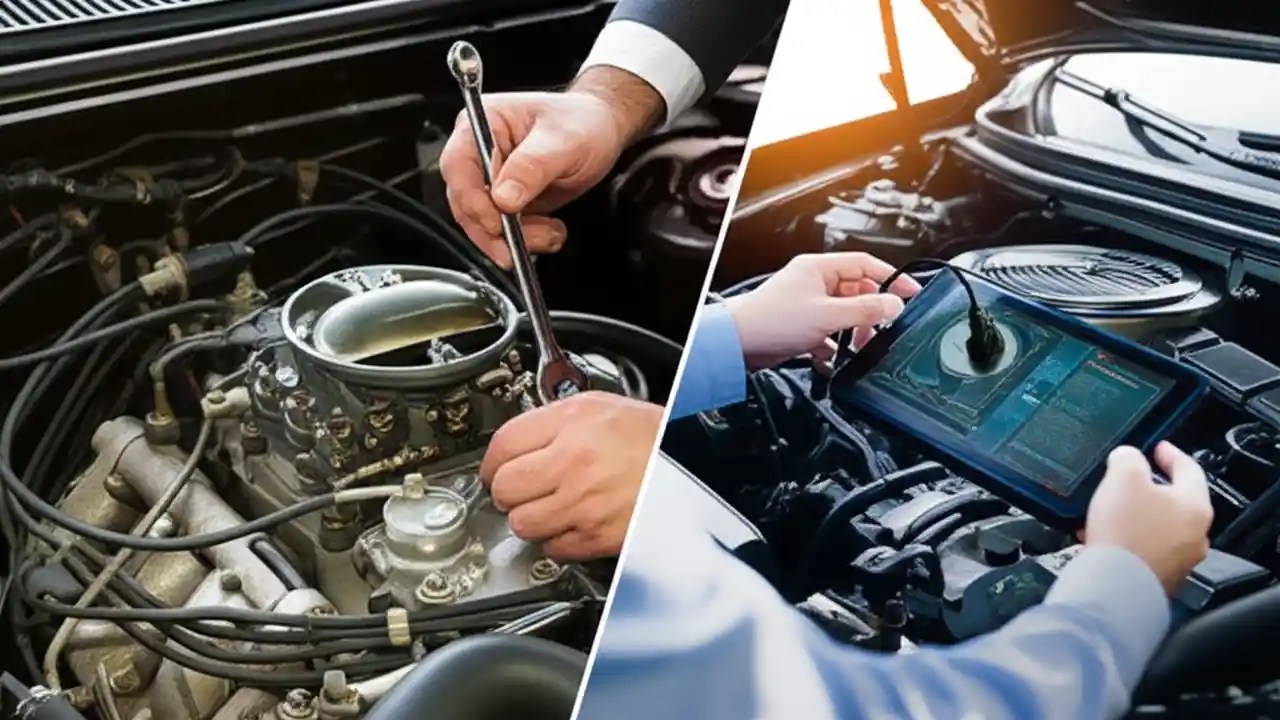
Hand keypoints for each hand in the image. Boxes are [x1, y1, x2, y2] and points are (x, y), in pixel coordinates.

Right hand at [440, 66, 663, 267]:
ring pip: (481, 222)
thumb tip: (503, 198)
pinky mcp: (505, 201)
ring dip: (511, 239)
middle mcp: (479, 150)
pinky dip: (524, 241)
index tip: (496, 222)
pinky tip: (548, 234)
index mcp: (482, 123)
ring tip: (548, 235)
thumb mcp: (564, 141)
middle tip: (522, 241)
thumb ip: (532, 168)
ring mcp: (491, 178)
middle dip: (493, 229)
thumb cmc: (583, 122)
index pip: (458, 165)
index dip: (471, 198)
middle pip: (464, 200)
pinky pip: (501, 231)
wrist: (603, 132)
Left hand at [479, 391, 662, 560]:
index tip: (493, 469)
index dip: (491, 461)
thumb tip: (517, 441)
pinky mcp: (598, 536)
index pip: (502, 446)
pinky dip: (557, 541)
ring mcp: (585, 503)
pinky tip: (572, 523)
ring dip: (529, 518)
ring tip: (547, 507)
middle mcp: (575, 462)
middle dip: (508, 491)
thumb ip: (554, 421)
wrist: (693, 468)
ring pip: (522, 524)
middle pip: (504, 488)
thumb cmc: (654, 438)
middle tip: (521, 488)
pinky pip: (553, 548)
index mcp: (574, 423)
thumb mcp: (601, 407)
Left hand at [723, 252, 921, 369]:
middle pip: (856, 293)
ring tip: (855, 347)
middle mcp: (813, 283)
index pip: (865, 264)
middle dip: (869, 313)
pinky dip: (831, 346)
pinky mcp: (800, 326)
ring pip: (843, 316)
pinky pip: (827, 334)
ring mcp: (807, 305)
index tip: (910, 292)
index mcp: (819, 268)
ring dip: (851, 333)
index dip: (890, 277)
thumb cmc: (771, 321)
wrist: (738, 344)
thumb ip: (865, 310)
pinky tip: (827, 356)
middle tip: (880, 329)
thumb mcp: (828, 315)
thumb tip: (894, 304)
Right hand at [1084, 442, 1212, 594]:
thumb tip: (1127, 458)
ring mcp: (1178, 560)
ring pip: (1157, 527)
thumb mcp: (1123, 476)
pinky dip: (1127, 539)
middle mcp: (1194, 535)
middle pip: (1174, 501)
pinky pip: (1144, 549)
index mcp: (1195, 506)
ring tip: (1108, 511)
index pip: (1189, 469)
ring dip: (1135, 516)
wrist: (1116, 585)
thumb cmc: (1126, 532)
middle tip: (1129, 479)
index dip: (1170, 454)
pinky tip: (1103, 537)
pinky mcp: (1158, 577)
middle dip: (1149, 488)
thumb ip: (1128, 458)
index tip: (1158, 447)